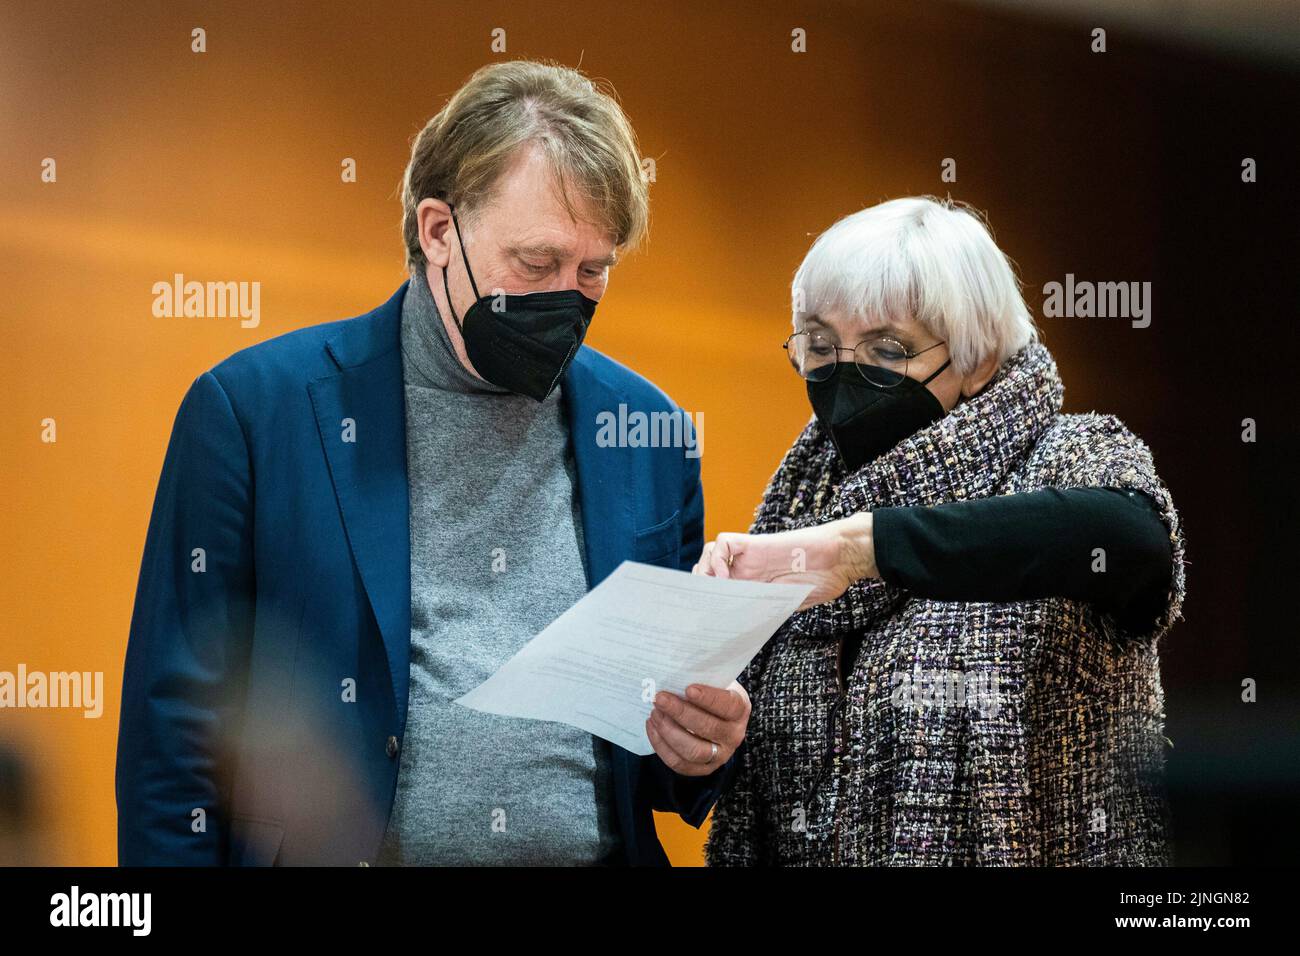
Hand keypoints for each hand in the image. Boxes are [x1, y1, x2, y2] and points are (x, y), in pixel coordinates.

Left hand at [645, 681, 749, 776]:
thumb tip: (674, 673)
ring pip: (692, 751)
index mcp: (740, 710)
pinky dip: (662, 746)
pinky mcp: (703, 769)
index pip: (728, 706)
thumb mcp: (715, 681)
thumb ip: (701, 678)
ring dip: (669, 731)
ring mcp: (720, 755)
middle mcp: (733, 735)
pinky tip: (653, 727)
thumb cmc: (711, 692)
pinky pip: (679, 763)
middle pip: (707, 728)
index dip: (708, 698)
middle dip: (680, 713)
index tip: (688, 688)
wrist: (716, 714)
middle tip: (660, 699)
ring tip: (655, 713)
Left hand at [692, 513, 877, 609]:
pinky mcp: (756, 544)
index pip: (719, 589)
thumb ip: (765, 612)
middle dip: (700, 588)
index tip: (702, 621)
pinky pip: (725, 543)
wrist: (841, 558)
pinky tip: (726, 578)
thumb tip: (740, 635)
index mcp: (752, 585)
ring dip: (706, 572)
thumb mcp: (789, 604)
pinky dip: (718, 559)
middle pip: (708, 571)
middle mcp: (747, 569)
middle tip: (701, 609)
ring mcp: (750, 556)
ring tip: (712, 594)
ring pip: (710, 554)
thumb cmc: (822, 581)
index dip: (707, 601)